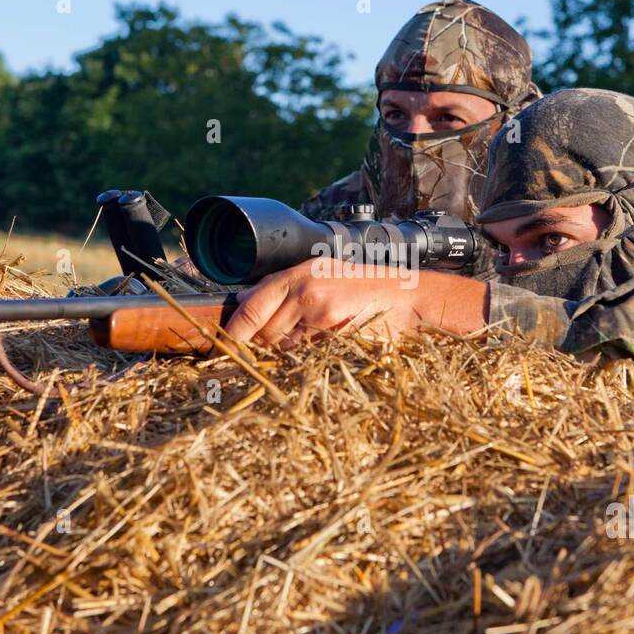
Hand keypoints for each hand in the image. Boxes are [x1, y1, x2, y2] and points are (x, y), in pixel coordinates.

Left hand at [223, 258, 488, 349]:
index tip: (226, 346)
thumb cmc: (367, 293)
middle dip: (259, 346)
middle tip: (262, 357)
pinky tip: (324, 352)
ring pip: (280, 344)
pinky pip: (304, 354)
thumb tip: (247, 306)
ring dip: (284, 355)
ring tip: (308, 350)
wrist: (408, 299)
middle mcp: (303, 286)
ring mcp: (316, 308)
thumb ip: (287, 292)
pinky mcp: (331, 328)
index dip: (235, 330)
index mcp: (299, 273)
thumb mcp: (325, 279)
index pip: (251, 303)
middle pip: (261, 328)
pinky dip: (306, 360)